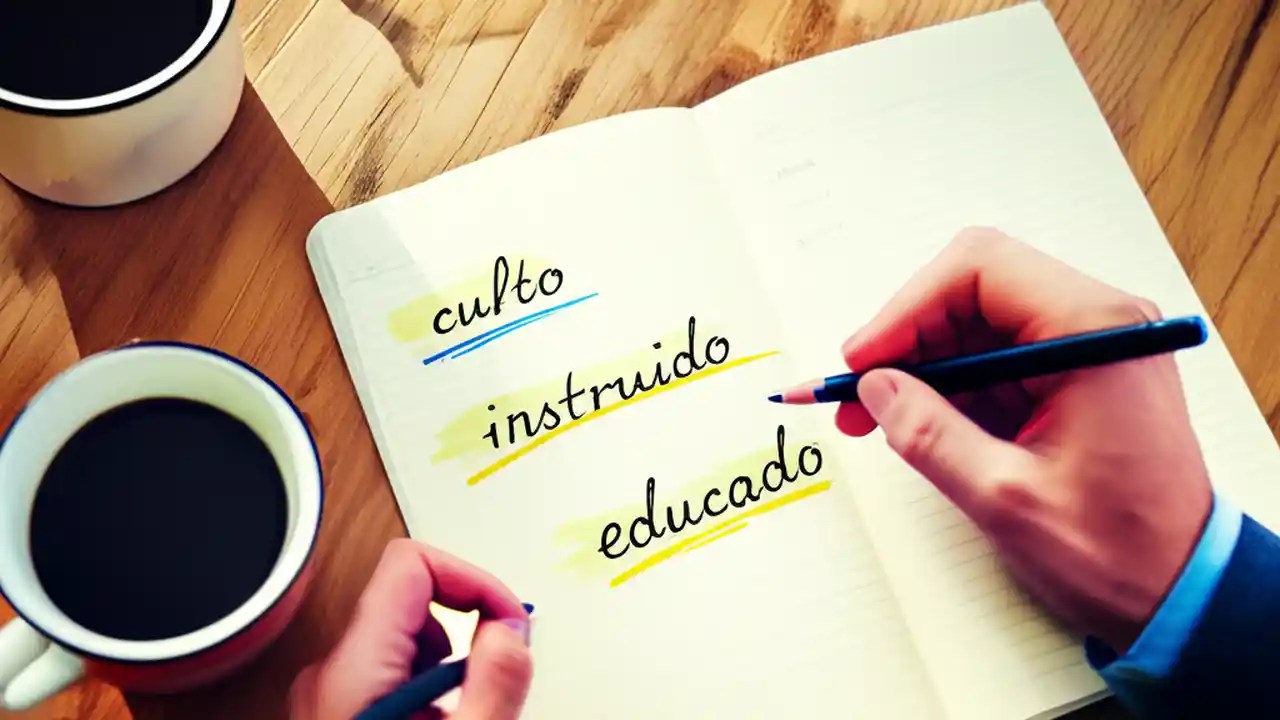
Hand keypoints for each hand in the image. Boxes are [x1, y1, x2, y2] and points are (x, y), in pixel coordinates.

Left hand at [290, 539, 532, 719]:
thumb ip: (493, 684)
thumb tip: (510, 630)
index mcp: (350, 670)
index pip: (410, 564)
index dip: (473, 580)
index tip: (509, 620)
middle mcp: (329, 673)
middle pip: (412, 600)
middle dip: (471, 628)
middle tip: (504, 669)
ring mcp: (328, 696)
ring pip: (407, 639)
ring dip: (454, 663)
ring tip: (474, 710)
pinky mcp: (338, 713)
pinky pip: (393, 672)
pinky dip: (432, 688)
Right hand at [838, 228, 1211, 650]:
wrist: (1183, 589)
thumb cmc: (1121, 551)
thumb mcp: (1006, 498)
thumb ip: (931, 435)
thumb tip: (875, 389)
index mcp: (1094, 332)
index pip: (980, 269)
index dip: (907, 308)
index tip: (864, 360)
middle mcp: (1097, 324)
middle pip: (973, 289)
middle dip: (906, 337)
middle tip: (857, 393)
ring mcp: (1087, 347)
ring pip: (976, 323)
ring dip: (920, 364)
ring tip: (872, 415)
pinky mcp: (1074, 375)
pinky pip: (994, 358)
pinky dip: (948, 386)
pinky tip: (914, 422)